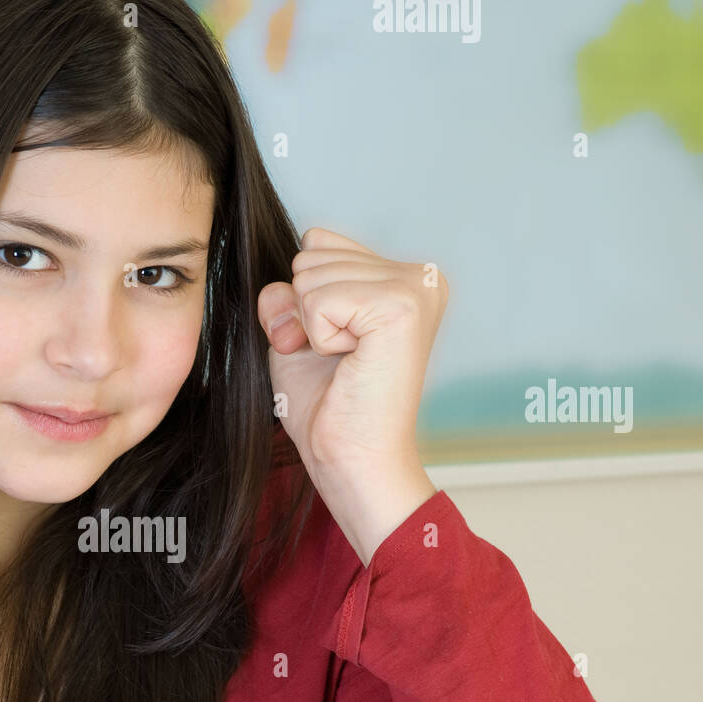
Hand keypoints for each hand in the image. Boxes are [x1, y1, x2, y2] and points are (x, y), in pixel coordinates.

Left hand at [258, 227, 445, 560]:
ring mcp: (415, 286)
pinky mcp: (401, 306)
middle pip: (311, 253)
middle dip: (303, 312)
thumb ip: (285, 294)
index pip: (318, 242)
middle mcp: (419, 274)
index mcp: (402, 275)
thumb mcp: (295, 332)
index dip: (303, 298)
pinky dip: (318, 337)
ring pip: (310, 274)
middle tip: (336, 359)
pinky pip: (317, 299)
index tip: (333, 345)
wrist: (351, 459)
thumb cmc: (329, 406)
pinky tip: (351, 362)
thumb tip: (283, 282)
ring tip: (346, 362)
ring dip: (311, 327)